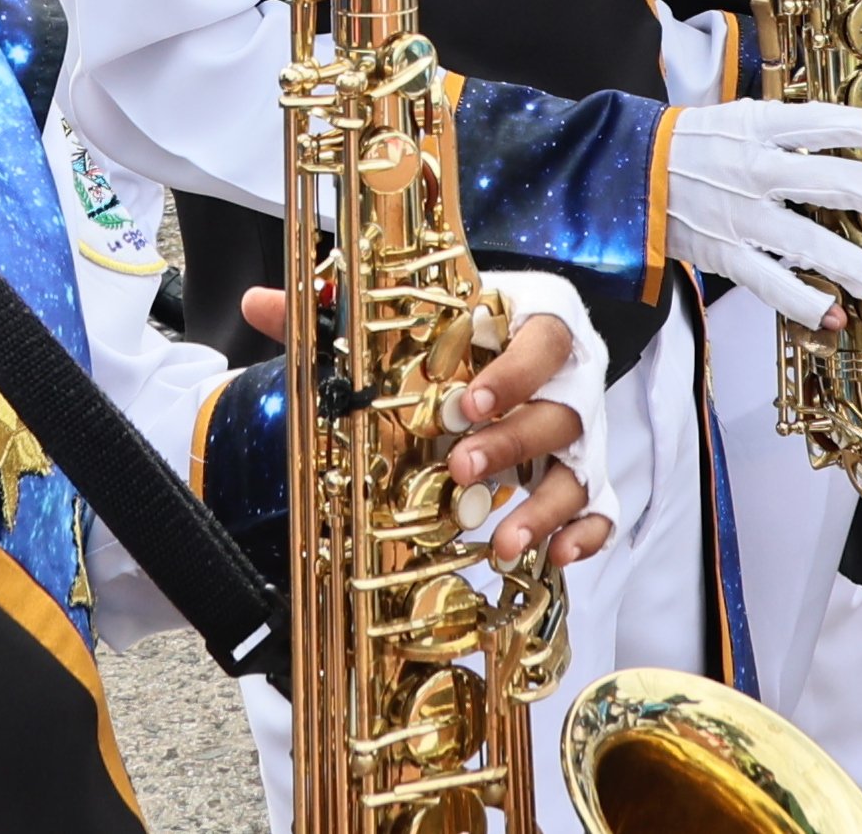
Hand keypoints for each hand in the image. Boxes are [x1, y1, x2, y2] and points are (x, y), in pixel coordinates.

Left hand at [235, 279, 611, 564]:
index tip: (464, 404)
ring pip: (577, 468)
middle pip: (557, 411)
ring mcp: (579, 433)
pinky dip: (585, 534)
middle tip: (460, 471)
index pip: (540, 341)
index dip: (510, 374)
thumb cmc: (460, 334)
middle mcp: (567, 379)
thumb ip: (339, 312)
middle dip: (509, 443)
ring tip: (502, 542)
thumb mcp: (413, 319)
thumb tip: (260, 304)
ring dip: (544, 507)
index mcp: (533, 323)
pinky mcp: (585, 476)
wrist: (513, 350)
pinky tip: (556, 557)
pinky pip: (601, 508)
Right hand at [665, 100, 861, 331]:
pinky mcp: (725, 253)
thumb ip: (788, 131)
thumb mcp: (737, 118)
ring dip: (853, 263)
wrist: (625, 171)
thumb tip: (850, 135)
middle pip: (827, 179)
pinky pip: (769, 282)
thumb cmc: (690, 144)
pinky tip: (834, 316)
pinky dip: (802, 302)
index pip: (820, 122)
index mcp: (756, 127)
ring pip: (805, 241)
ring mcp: (740, 215)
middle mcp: (753, 169)